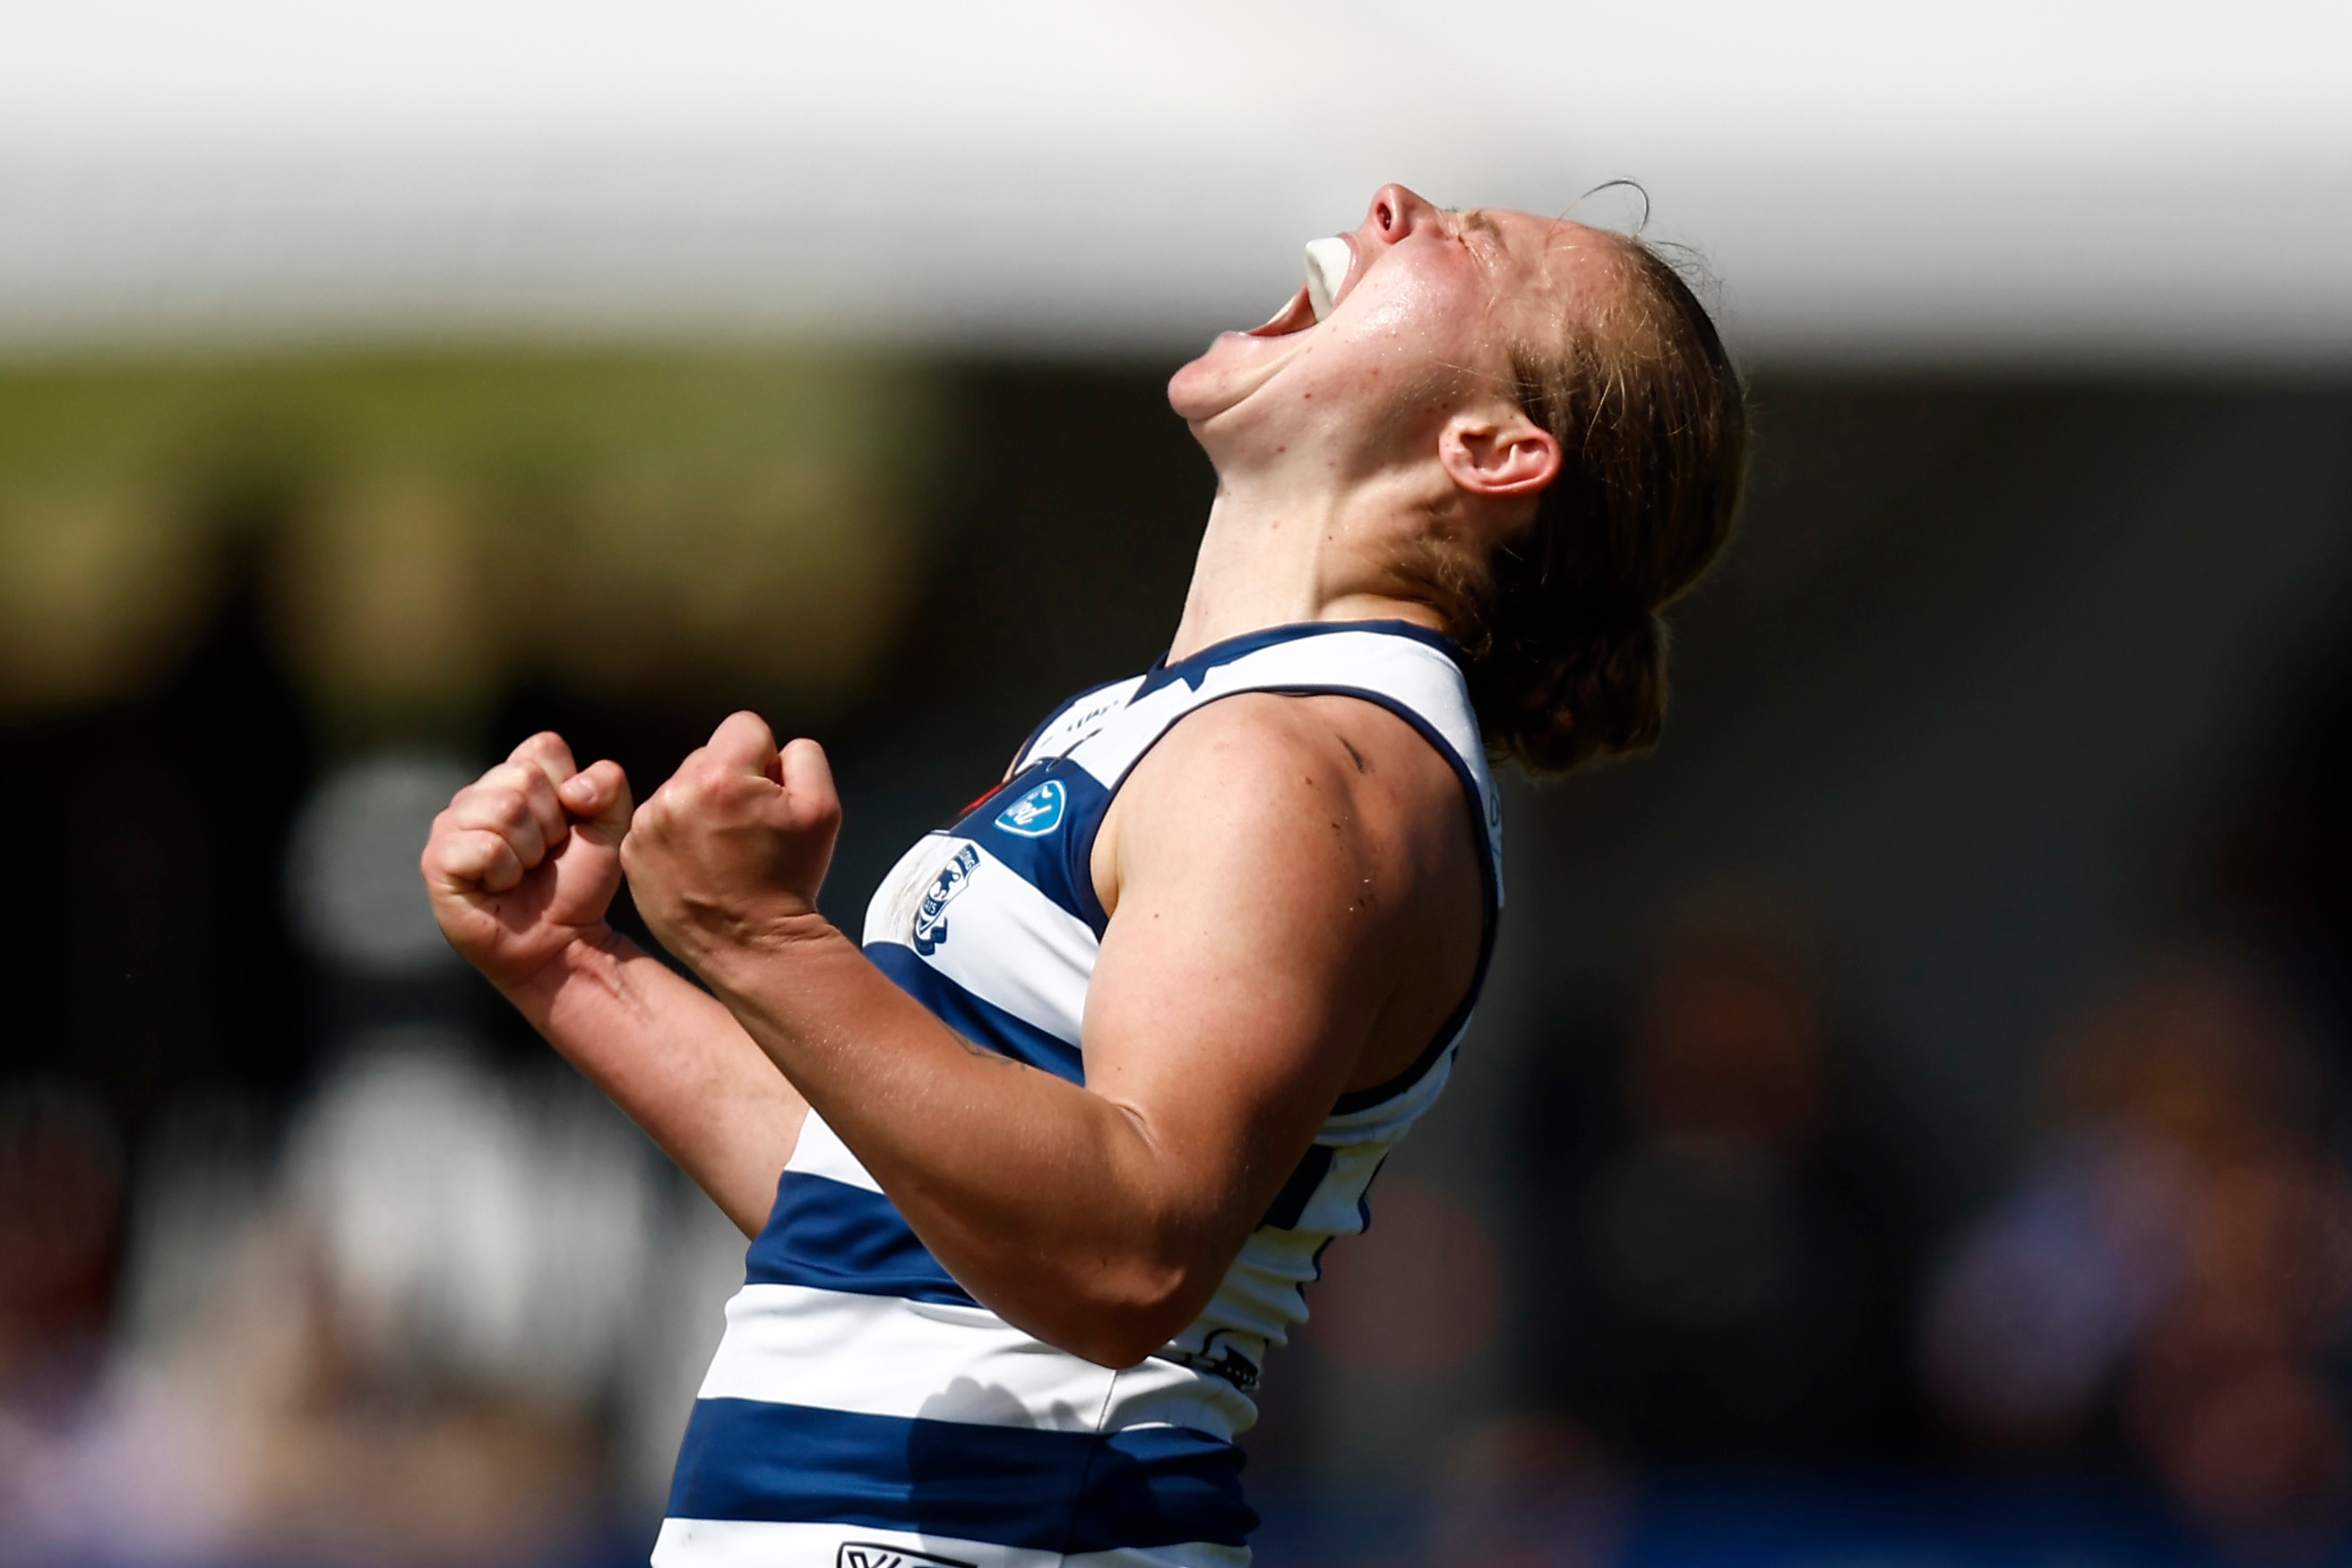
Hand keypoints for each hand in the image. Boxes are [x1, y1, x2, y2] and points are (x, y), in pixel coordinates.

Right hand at [421, 732, 632, 993]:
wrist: (562, 941)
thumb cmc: (577, 883)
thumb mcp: (610, 827)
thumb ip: (608, 786)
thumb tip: (573, 788)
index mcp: (512, 778)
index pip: (543, 747)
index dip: (571, 792)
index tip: (567, 829)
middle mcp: (476, 795)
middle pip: (523, 778)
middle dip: (551, 825)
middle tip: (543, 857)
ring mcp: (451, 826)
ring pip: (505, 809)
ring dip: (530, 851)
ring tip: (522, 872)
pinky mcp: (437, 861)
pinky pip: (484, 847)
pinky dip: (506, 873)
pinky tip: (500, 888)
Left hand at [621, 712, 840, 970]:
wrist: (753, 944)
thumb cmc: (790, 879)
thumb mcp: (824, 807)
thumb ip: (803, 755)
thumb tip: (775, 749)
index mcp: (722, 778)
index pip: (746, 726)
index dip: (766, 759)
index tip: (769, 798)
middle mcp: (676, 795)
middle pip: (709, 755)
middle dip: (731, 781)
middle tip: (749, 828)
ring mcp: (647, 825)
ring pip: (682, 786)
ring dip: (702, 806)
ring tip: (724, 849)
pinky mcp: (632, 850)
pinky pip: (659, 818)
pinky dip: (678, 834)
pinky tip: (701, 862)